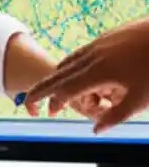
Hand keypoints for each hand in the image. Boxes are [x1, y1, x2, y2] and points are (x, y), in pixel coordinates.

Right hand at [23, 18, 148, 132]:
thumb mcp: (141, 100)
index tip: (49, 112)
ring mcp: (99, 44)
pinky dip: (71, 63)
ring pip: (69, 61)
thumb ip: (117, 116)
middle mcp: (93, 56)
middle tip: (29, 98)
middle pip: (59, 74)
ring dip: (57, 75)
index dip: (55, 102)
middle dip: (42, 88)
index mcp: (98, 73)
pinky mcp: (107, 37)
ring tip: (53, 86)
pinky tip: (77, 67)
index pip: (66, 90)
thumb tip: (96, 129)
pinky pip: (81, 52)